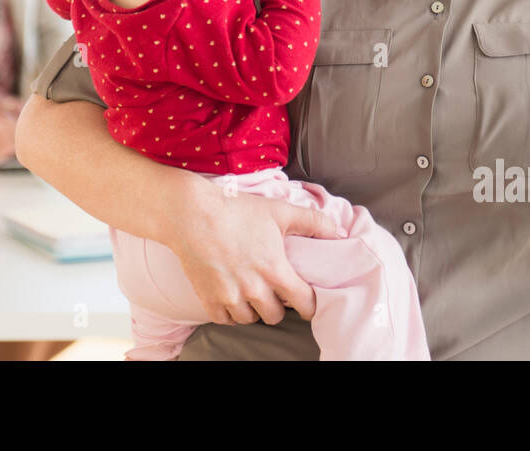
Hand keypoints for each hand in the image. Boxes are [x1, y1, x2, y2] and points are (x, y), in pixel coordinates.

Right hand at [164, 178, 341, 325]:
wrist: (191, 213)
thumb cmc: (236, 210)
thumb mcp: (279, 211)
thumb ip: (312, 222)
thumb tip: (338, 232)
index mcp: (274, 269)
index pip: (303, 303)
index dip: (309, 303)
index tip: (306, 298)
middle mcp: (253, 288)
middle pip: (275, 316)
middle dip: (278, 305)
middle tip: (274, 290)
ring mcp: (229, 295)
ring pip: (250, 319)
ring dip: (253, 309)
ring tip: (252, 291)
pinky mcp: (208, 298)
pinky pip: (226, 319)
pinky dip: (231, 312)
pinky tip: (232, 296)